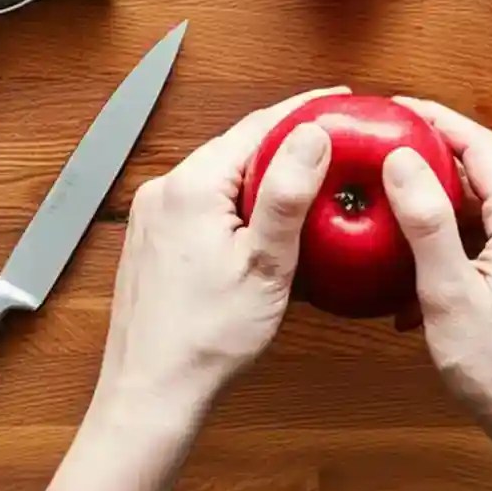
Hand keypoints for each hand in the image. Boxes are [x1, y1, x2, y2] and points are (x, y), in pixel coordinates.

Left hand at [96, 86, 342, 405]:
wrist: (152, 391)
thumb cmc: (205, 339)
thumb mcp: (266, 264)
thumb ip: (288, 194)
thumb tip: (313, 134)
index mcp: (191, 186)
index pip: (257, 125)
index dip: (304, 108)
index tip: (339, 98)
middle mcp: (164, 191)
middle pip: (237, 148)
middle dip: (287, 141)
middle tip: (335, 138)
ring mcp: (154, 215)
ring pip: (221, 175)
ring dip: (263, 174)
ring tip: (309, 178)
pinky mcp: (153, 238)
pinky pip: (204, 202)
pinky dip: (239, 200)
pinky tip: (265, 220)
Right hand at [382, 97, 491, 490]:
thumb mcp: (447, 292)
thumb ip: (425, 221)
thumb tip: (400, 159)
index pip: (480, 145)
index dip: (436, 119)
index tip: (396, 106)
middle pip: (484, 175)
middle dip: (432, 164)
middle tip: (385, 157)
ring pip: (486, 210)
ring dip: (441, 213)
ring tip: (394, 222)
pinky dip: (459, 245)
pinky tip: (424, 275)